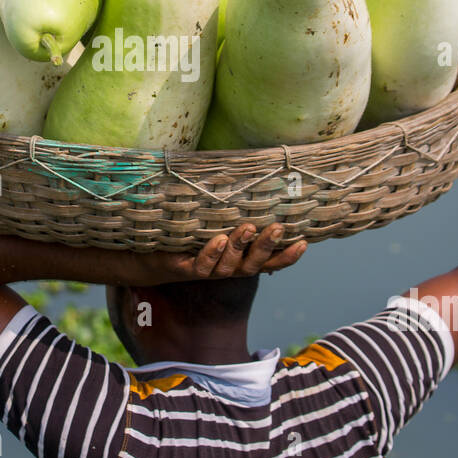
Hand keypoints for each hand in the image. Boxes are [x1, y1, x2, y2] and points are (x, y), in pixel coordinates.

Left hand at [152, 223, 306, 283]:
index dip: (287, 256)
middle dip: (266, 247)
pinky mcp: (185, 269)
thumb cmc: (192, 237)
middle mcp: (228, 268)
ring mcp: (208, 270)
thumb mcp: (218, 224)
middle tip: (278, 228)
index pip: (269, 261)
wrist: (153, 256)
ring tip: (248, 227)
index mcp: (240, 259)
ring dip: (239, 246)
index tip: (304, 243)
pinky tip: (218, 239)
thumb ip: (236, 215)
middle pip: (252, 265)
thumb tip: (259, 187)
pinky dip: (211, 252)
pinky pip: (202, 265)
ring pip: (229, 266)